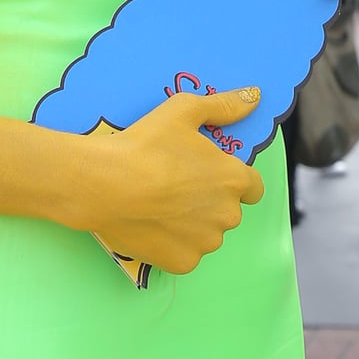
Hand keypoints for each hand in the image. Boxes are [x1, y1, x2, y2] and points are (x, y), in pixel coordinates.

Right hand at [75, 84, 266, 273]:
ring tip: (161, 205)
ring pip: (207, 233)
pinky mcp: (183, 263)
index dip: (233, 179)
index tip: (210, 174)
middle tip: (178, 185)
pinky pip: (186, 254)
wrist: (104, 185)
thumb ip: (224, 106)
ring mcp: (205, 243)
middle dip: (210, 199)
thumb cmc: (146, 145)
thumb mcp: (184, 110)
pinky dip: (174, 244)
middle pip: (228, 209)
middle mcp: (227, 215)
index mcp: (233, 179)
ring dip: (194, 223)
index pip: (252, 187)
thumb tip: (254, 95)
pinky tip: (153, 225)